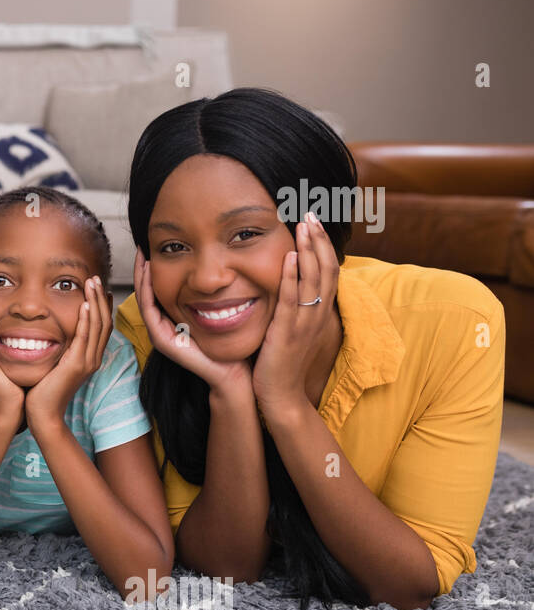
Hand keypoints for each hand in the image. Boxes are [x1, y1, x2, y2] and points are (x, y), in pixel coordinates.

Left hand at [25, 276, 109, 430]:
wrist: (42, 414)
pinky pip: (84, 338)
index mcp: (89, 358)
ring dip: (94, 302)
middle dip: (100, 298)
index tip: (97, 287)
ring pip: (97, 326)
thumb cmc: (43, 391)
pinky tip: (84, 305)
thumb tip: (51, 332)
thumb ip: (59, 349)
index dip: (101, 306)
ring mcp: (87, 362)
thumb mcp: (54, 364)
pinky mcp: (76, 365)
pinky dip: (86, 320)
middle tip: (94, 279)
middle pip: (104, 322)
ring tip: (91, 284)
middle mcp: (92, 359)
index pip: (101, 326)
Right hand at [133, 249, 251, 398]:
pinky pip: (148, 309)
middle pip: (146, 292)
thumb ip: (215, 298)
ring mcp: (160, 333)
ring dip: (141, 276)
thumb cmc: (230, 346)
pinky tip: (149, 273)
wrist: (231, 372)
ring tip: (143, 255)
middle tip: (143, 246)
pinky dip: (146, 290)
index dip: (154, 271)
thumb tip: (223, 272)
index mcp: (173, 321)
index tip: (156, 249)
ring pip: (143, 298)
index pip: (157, 291)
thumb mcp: (220, 314)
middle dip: (143, 269)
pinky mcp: (161, 339)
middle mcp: (163, 326)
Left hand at [253, 214, 340, 413]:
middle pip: (325, 269)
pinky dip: (292, 277)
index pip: (327, 271)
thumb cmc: (283, 362)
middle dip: (318, 240)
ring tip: (303, 225)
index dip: (323, 246)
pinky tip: (290, 257)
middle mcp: (317, 314)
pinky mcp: (287, 332)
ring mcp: (304, 323)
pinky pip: (292, 300)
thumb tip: (289, 284)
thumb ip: (294, 307)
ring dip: (309, 250)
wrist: (281, 396)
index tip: (315, 222)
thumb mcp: (293, 329)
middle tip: (310, 213)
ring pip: (312, 280)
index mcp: (319, 312)